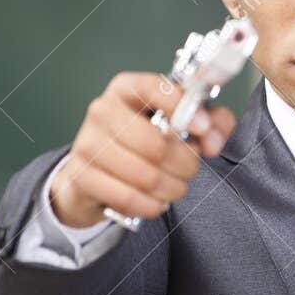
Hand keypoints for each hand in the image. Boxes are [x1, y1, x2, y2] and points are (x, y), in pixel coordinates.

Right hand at [50, 72, 237, 227]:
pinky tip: (155, 200)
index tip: (202, 129)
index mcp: (127, 88)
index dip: (184, 109)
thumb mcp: (180, 123)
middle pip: (158, 145)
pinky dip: (152, 205)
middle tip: (189, 168)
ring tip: (174, 186)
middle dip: (185, 164)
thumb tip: (212, 139)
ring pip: (147, 176)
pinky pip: (130, 198)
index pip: (156, 89)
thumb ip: (211, 122)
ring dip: (172, 188)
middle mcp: (103, 111)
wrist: (95, 173)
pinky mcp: (81, 175)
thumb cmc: (141, 142)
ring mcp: (88, 143)